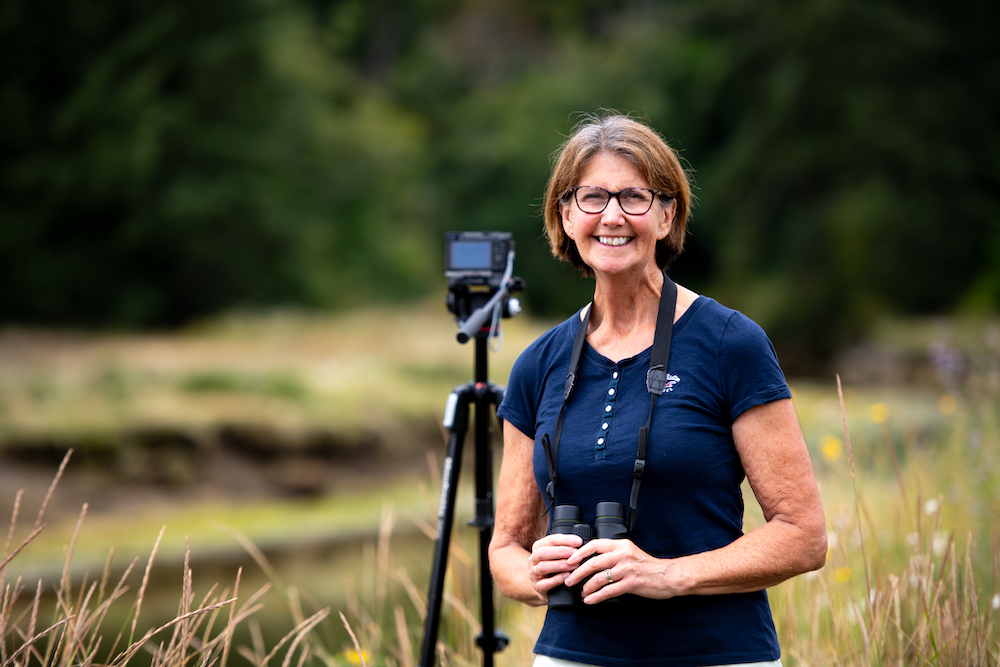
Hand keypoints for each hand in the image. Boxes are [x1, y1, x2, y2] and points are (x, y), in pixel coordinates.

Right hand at [527, 533, 583, 596]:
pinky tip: (567, 576)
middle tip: (575, 553)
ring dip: (560, 565)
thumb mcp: (558, 555)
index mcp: (538, 548)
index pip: (550, 540)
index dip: (565, 540)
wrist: (548, 587)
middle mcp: (533, 560)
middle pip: (542, 552)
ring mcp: (533, 574)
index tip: (578, 541)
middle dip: (560, 551)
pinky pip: (545, 583)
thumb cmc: (555, 567)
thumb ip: (565, 548)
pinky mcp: (537, 587)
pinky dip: (557, 579)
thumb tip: (579, 543)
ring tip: (574, 565)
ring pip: (543, 567)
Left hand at [564, 538, 679, 603]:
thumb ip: (614, 553)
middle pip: (592, 562)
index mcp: (621, 545)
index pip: (595, 544)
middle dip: (577, 573)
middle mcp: (623, 554)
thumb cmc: (648, 566)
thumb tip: (592, 560)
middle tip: (568, 580)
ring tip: (582, 592)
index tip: (569, 560)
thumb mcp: (630, 552)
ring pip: (598, 578)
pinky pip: (608, 591)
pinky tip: (590, 600)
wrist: (669, 576)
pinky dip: (596, 597)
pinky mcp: (631, 583)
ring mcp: (627, 569)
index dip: (579, 553)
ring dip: (586, 587)